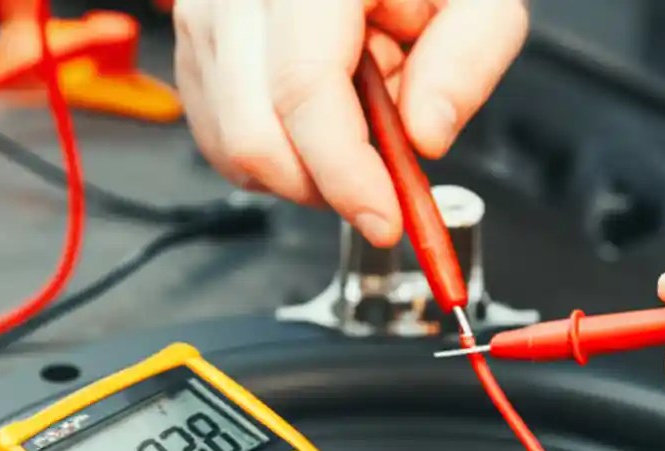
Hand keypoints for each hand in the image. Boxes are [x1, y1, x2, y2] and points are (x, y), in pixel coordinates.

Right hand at [173, 0, 527, 246]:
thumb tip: (425, 135)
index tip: (385, 218)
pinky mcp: (198, 45)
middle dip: (323, 187)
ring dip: (303, 171)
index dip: (344, 171)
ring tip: (359, 124)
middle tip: (381, 185)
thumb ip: (466, 60)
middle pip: (253, 131)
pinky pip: (221, 137)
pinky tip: (323, 119)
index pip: (304, 86)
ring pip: (233, 144)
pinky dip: (278, 155)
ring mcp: (206, 15)